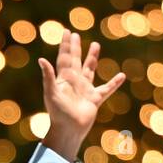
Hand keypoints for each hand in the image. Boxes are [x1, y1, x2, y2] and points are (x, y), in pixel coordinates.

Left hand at [39, 32, 125, 159]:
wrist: (69, 130)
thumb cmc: (58, 113)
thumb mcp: (51, 93)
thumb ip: (48, 76)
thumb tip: (41, 60)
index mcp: (63, 79)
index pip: (65, 57)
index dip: (66, 45)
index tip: (67, 32)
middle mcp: (74, 82)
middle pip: (75, 60)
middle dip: (75, 47)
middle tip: (76, 34)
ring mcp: (85, 90)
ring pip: (90, 70)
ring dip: (92, 58)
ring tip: (95, 45)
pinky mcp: (94, 99)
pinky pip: (106, 89)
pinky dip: (114, 83)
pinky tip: (121, 76)